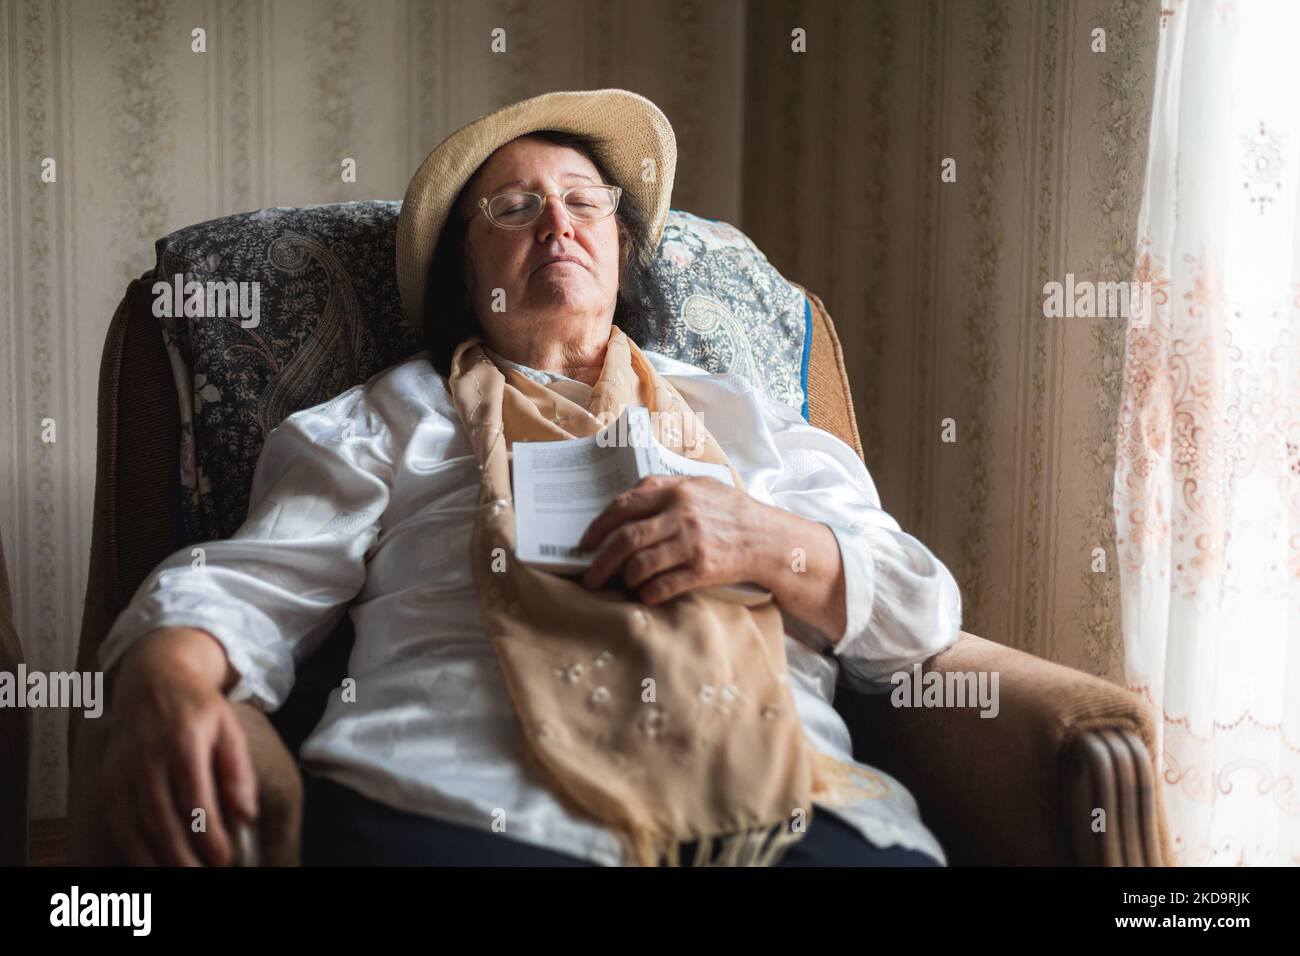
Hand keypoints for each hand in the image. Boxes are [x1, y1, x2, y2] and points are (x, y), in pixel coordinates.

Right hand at [101, 628, 257, 865]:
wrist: (153, 677)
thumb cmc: (198, 707)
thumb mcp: (228, 727)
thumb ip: (238, 770)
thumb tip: (247, 814)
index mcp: (184, 741)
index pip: (195, 797)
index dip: (208, 832)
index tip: (224, 856)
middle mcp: (148, 756)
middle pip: (161, 816)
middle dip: (181, 853)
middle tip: (201, 874)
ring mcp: (124, 768)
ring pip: (135, 823)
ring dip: (155, 857)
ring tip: (178, 875)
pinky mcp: (109, 777)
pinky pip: (118, 820)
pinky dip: (131, 847)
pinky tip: (148, 863)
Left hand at [578, 475, 771, 603]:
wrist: (767, 538)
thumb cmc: (730, 510)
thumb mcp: (700, 485)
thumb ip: (666, 486)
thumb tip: (630, 495)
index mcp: (675, 492)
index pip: (624, 506)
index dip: (598, 526)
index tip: (585, 542)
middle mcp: (680, 516)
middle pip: (626, 539)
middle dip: (601, 561)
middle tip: (590, 576)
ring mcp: (691, 544)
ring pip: (641, 565)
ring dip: (625, 579)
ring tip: (622, 584)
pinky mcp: (702, 569)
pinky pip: (663, 585)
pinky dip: (648, 593)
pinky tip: (645, 594)